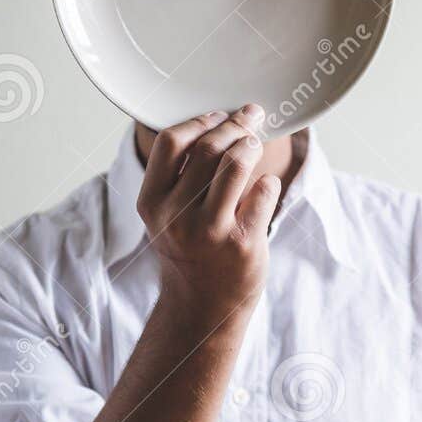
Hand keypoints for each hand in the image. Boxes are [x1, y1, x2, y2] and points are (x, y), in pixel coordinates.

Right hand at [137, 103, 280, 315]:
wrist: (203, 307)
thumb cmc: (190, 250)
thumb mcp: (167, 215)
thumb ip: (180, 175)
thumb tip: (217, 122)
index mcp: (153, 203)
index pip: (171, 142)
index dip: (200, 121)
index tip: (220, 114)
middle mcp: (177, 217)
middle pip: (208, 148)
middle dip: (235, 124)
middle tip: (251, 115)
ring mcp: (210, 232)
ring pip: (235, 164)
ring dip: (251, 145)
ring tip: (256, 143)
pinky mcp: (243, 245)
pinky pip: (263, 192)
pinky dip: (268, 181)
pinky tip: (266, 184)